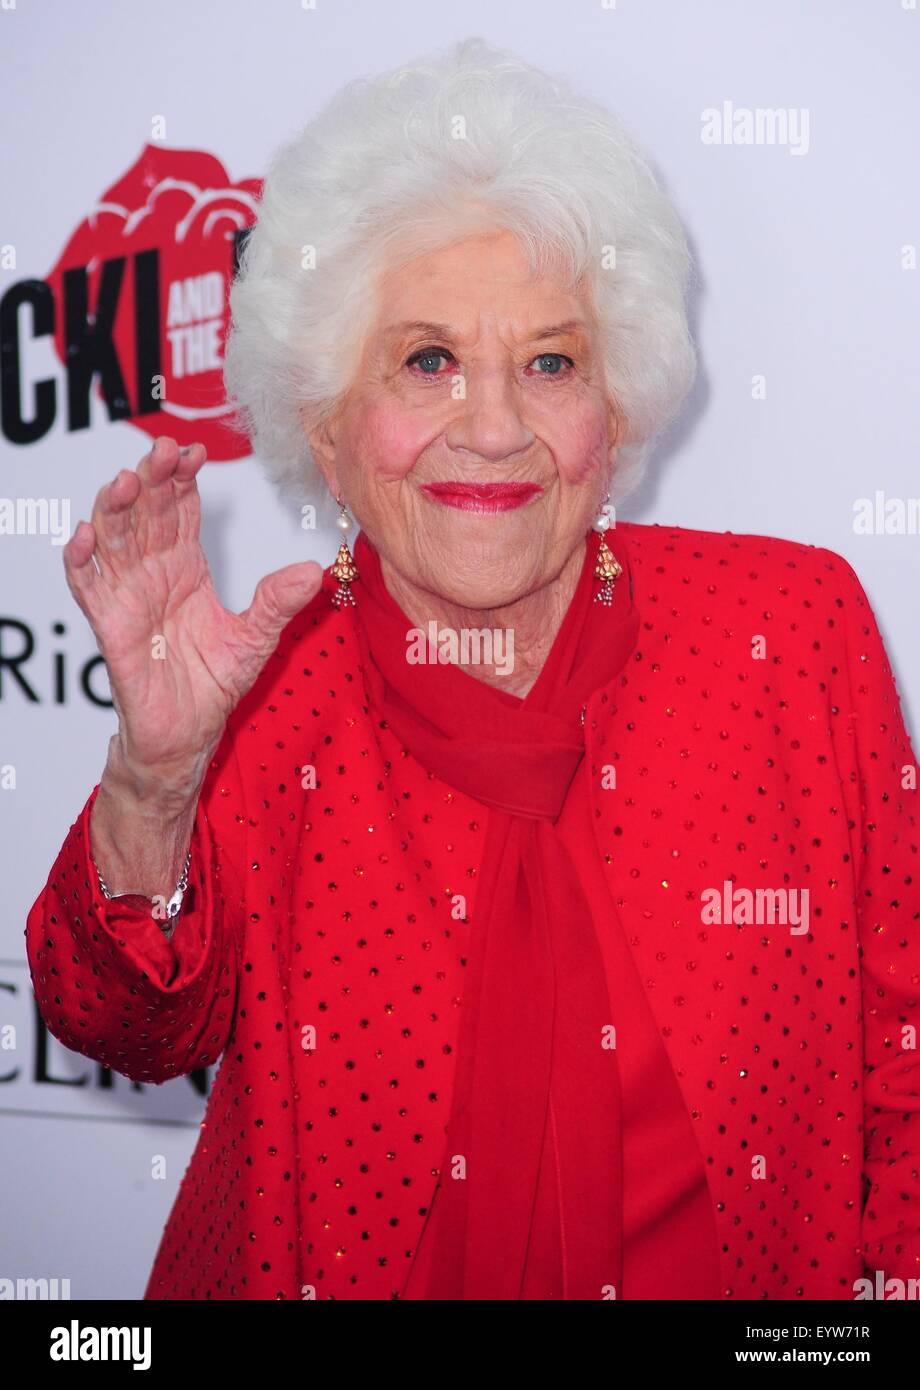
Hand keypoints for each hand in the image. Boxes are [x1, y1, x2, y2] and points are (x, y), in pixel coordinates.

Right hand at [64, 435, 323, 805]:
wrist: (186, 736)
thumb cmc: (212, 686)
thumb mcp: (255, 639)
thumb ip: (277, 603)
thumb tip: (310, 570)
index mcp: (186, 568)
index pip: (180, 510)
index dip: (184, 479)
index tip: (197, 452)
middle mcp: (153, 574)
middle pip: (145, 512)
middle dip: (152, 478)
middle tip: (164, 451)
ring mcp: (128, 596)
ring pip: (112, 538)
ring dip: (116, 507)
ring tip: (129, 481)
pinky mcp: (110, 626)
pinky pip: (87, 586)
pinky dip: (81, 560)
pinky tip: (87, 536)